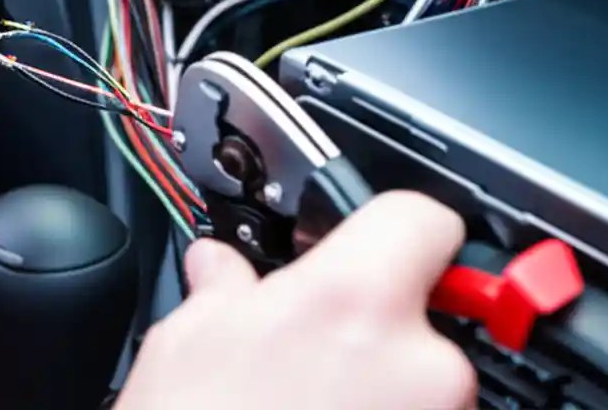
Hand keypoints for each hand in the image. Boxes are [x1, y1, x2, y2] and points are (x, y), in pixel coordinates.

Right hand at [116, 192, 477, 409]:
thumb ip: (224, 290)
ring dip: (378, 385)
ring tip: (306, 409)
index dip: (391, 222)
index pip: (423, 217)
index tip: (368, 238)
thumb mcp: (184, 347)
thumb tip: (222, 268)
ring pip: (423, 378)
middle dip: (370, 324)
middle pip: (422, 307)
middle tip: (311, 350)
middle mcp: (419, 364)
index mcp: (351, 301)